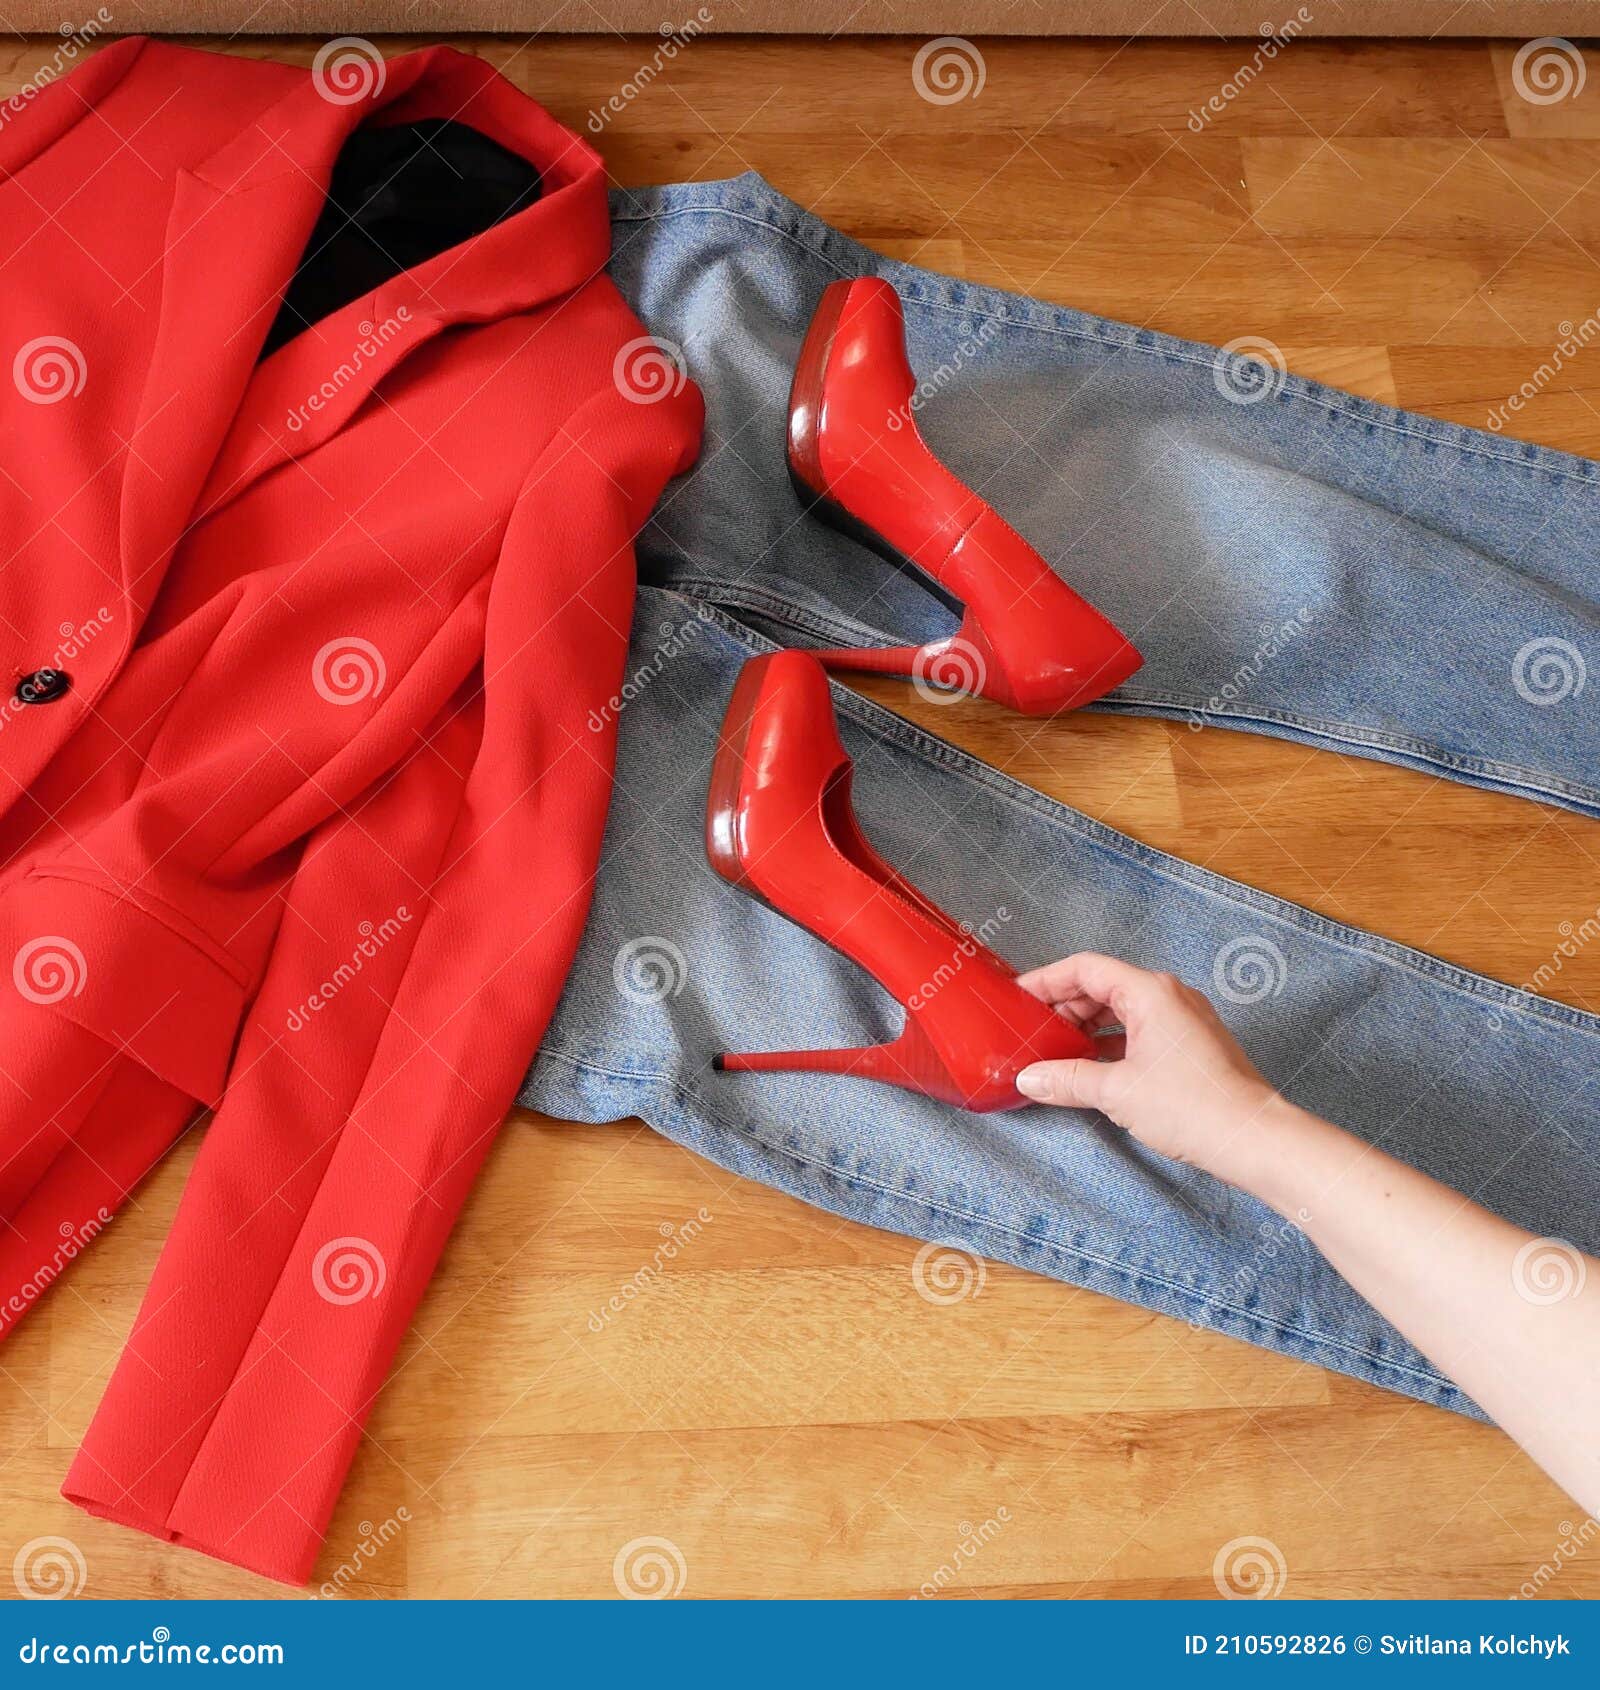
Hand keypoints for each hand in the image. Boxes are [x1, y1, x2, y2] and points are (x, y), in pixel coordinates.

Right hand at [1014, 951, 1280, 1183]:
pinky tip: (1090, 1068)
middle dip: (1064, 1008)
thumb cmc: (1194, 1107)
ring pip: (1121, 1011)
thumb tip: (1030, 1078)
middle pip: (1102, 987)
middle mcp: (1169, 996)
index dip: (1046, 981)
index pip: (1085, 969)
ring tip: (1054, 1051)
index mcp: (1150, 991)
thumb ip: (1067, 1079)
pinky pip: (1140, 1031)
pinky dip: (1110, 1044)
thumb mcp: (1117, 1092)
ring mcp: (1183, 1020)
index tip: (1018, 998)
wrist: (1252, 1138)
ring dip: (1086, 1028)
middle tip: (1031, 1031)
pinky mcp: (1190, 1045)